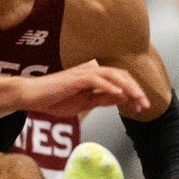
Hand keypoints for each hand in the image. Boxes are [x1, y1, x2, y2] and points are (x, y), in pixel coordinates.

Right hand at [21, 60, 151, 118]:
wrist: (32, 97)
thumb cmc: (54, 99)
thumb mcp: (84, 103)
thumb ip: (101, 99)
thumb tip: (120, 99)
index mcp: (94, 76)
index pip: (120, 80)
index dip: (133, 92)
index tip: (140, 107)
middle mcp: (91, 70)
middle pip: (120, 75)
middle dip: (136, 89)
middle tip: (146, 104)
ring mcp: (84, 73)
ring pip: (112, 75)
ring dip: (127, 87)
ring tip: (137, 99)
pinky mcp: (76, 78)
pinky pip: (97, 80)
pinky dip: (109, 86)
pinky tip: (118, 95)